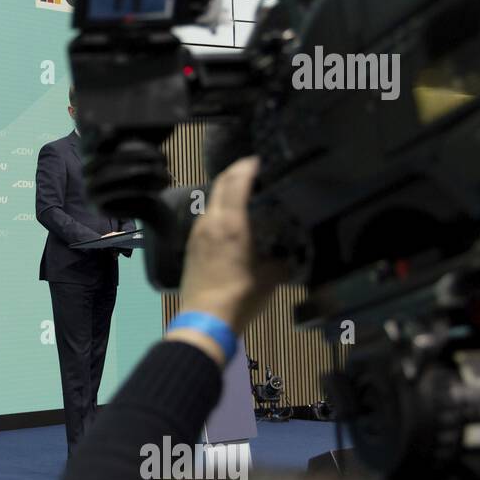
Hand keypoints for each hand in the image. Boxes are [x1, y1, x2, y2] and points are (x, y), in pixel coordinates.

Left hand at [168, 157, 280, 359]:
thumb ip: (281, 261)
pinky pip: (206, 218)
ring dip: (225, 191)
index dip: (248, 166)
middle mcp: (210, 222)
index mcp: (230, 223)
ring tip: (244, 193)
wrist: (205, 320)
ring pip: (211, 201)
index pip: (236, 182)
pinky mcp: (191, 247)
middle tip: (252, 169)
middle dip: (235, 172)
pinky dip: (219, 209)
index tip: (259, 160)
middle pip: (219, 185)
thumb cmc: (240, 296)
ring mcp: (197, 234)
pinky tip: (230, 219)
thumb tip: (288, 257)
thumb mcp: (270, 277)